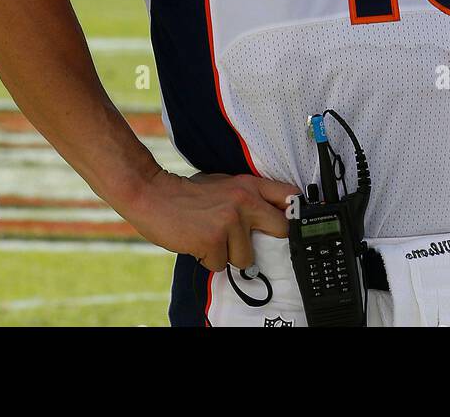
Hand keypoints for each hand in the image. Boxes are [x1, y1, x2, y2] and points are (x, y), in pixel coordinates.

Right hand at [123, 168, 298, 271]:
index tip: (297, 224)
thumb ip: (248, 196)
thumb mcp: (225, 184)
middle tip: (247, 239)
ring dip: (229, 254)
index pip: (289, 196)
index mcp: (249, 185)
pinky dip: (210, 260)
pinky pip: (221, 264)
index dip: (296, 212)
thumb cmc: (188, 193)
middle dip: (267, 241)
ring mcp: (230, 221)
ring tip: (211, 237)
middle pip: (281, 229)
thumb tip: (272, 213)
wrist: (153, 195)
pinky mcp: (213, 240)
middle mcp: (245, 201)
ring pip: (247, 256)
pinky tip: (198, 243)